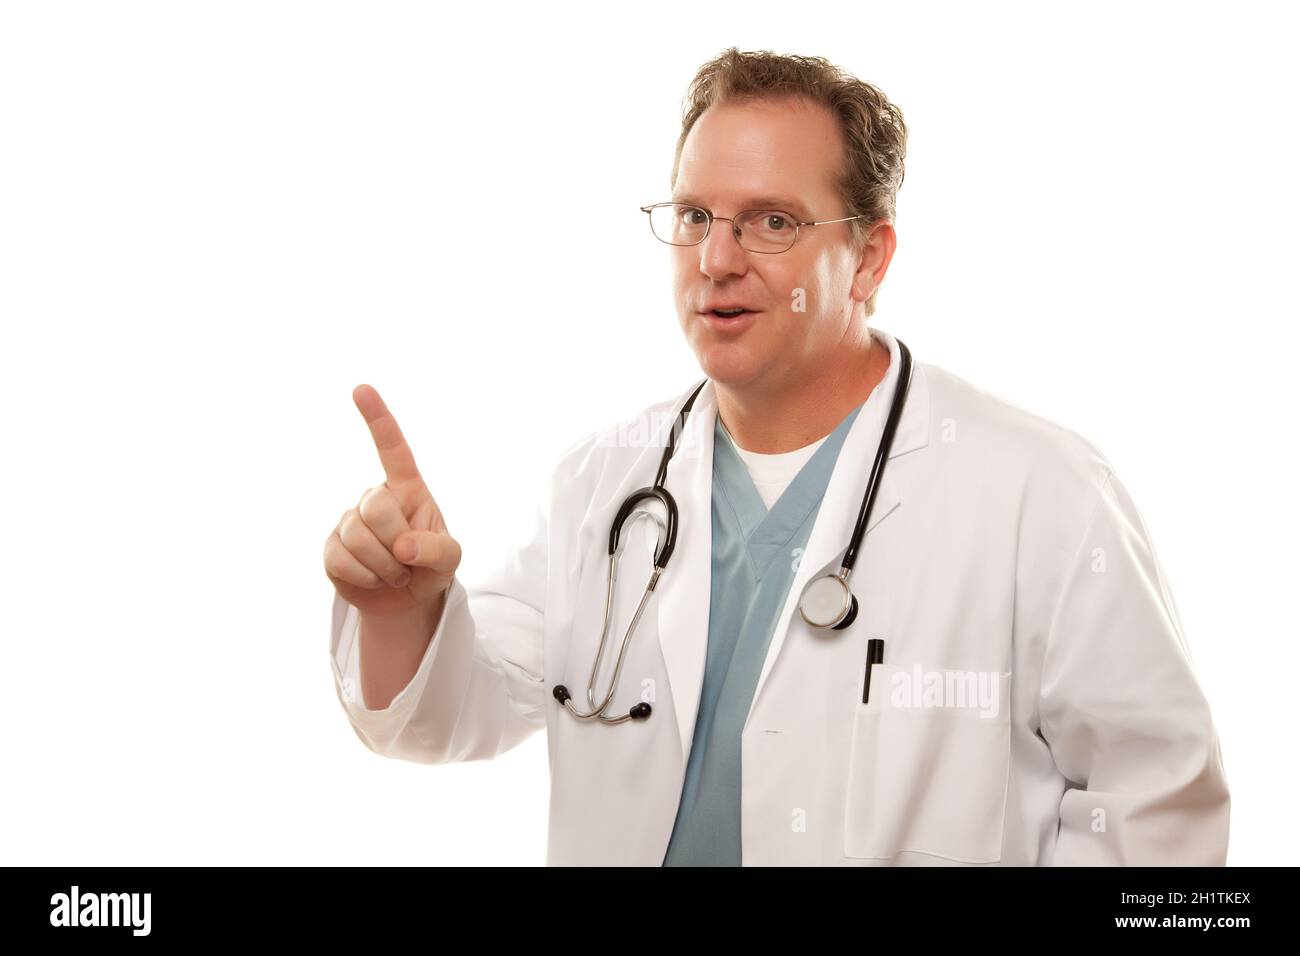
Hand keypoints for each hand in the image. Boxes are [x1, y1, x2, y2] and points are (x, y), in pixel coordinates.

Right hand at [323, 385, 461, 619]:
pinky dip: (365, 578)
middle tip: (407, 561)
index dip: (378, 419)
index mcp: (407, 489)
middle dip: (395, 541)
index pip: (392, 449)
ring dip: (384, 567)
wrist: (406, 601)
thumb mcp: (450, 559)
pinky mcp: (331, 548)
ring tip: (394, 573)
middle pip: (375, 506)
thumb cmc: (431, 567)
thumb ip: (437, 549)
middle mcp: (375, 498)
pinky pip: (341, 559)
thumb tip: (404, 547)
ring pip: (357, 536)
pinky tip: (374, 580)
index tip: (361, 388)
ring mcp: (350, 521)